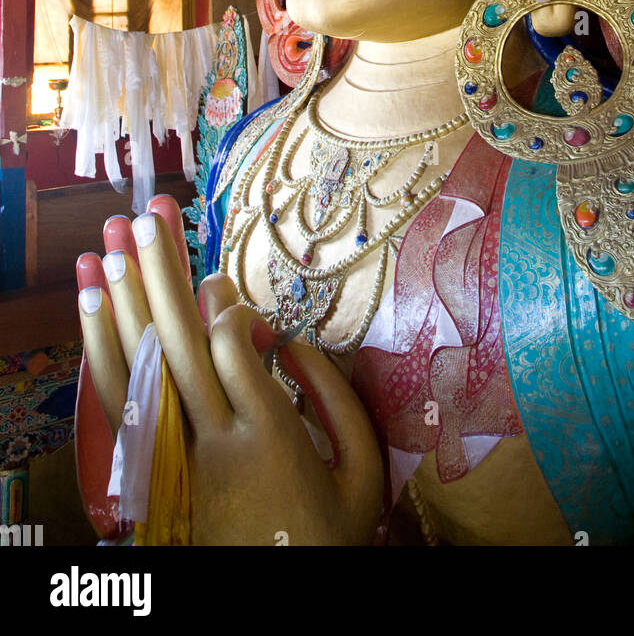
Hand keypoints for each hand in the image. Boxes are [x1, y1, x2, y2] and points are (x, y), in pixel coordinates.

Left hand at [76, 197, 383, 545]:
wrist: (282, 603)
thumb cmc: (334, 537)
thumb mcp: (363, 471)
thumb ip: (336, 398)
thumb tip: (294, 339)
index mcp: (272, 438)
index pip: (231, 349)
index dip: (229, 308)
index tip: (237, 299)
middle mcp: (213, 441)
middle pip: (177, 344)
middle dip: (161, 273)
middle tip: (147, 212)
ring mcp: (177, 459)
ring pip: (141, 369)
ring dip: (124, 301)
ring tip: (107, 243)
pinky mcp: (158, 473)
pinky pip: (121, 405)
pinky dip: (102, 351)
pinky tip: (94, 307)